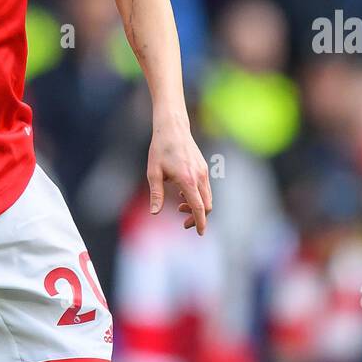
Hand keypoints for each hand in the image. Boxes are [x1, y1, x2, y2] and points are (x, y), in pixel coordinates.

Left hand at [146, 116, 211, 234]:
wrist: (172, 128)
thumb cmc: (160, 149)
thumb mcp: (153, 173)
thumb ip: (156, 194)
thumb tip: (154, 213)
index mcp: (187, 179)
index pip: (198, 207)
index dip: (200, 222)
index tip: (200, 233)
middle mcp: (199, 176)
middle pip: (206, 205)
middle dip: (197, 218)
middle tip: (183, 223)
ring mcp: (203, 172)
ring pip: (207, 197)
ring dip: (197, 207)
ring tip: (179, 206)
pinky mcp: (203, 168)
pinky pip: (205, 188)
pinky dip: (198, 196)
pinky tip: (183, 194)